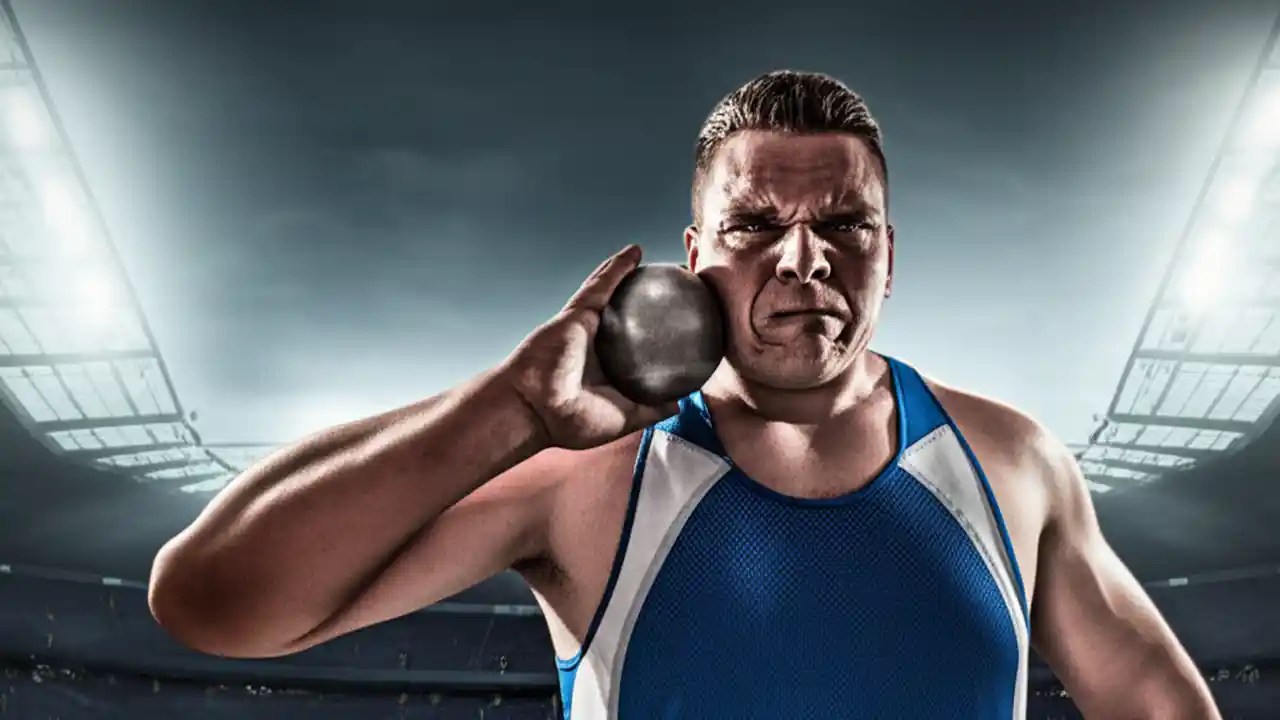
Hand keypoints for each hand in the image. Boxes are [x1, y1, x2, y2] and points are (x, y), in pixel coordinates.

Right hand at [499, 245, 682, 449]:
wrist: (534, 411)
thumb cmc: (570, 421)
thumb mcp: (622, 419)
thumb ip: (650, 410)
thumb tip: (678, 404)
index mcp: (606, 370)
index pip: (636, 346)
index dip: (655, 332)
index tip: (680, 322)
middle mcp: (597, 346)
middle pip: (626, 315)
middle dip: (644, 299)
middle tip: (673, 285)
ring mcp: (586, 327)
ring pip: (612, 294)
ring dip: (630, 275)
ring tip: (654, 260)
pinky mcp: (577, 314)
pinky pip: (601, 285)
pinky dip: (617, 268)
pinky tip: (635, 253)